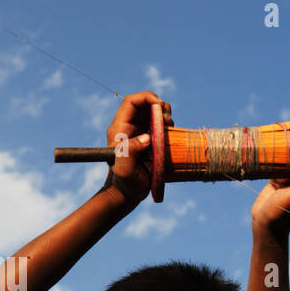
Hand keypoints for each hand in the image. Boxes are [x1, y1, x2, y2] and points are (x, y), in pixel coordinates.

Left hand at [103, 91, 173, 207]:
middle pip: (145, 102)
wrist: (128, 192)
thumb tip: (147, 137)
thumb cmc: (125, 182)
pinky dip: (168, 124)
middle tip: (167, 121)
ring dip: (166, 115)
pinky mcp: (150, 137)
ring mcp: (140, 131)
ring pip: (154, 111)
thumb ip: (131, 151)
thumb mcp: (125, 168)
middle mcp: (129, 126)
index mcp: (120, 128)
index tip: (160, 107)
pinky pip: (160, 123)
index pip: (131, 101)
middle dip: (160, 106)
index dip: (147, 97)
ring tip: (169, 128)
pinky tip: (169, 134)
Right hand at [251, 172, 289, 235]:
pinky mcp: (286, 180)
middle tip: (282, 188)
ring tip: (278, 189)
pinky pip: (281, 169)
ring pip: (289, 166)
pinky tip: (274, 187)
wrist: (263, 219)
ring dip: (281, 175)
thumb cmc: (279, 212)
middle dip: (288, 173)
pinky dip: (275, 175)